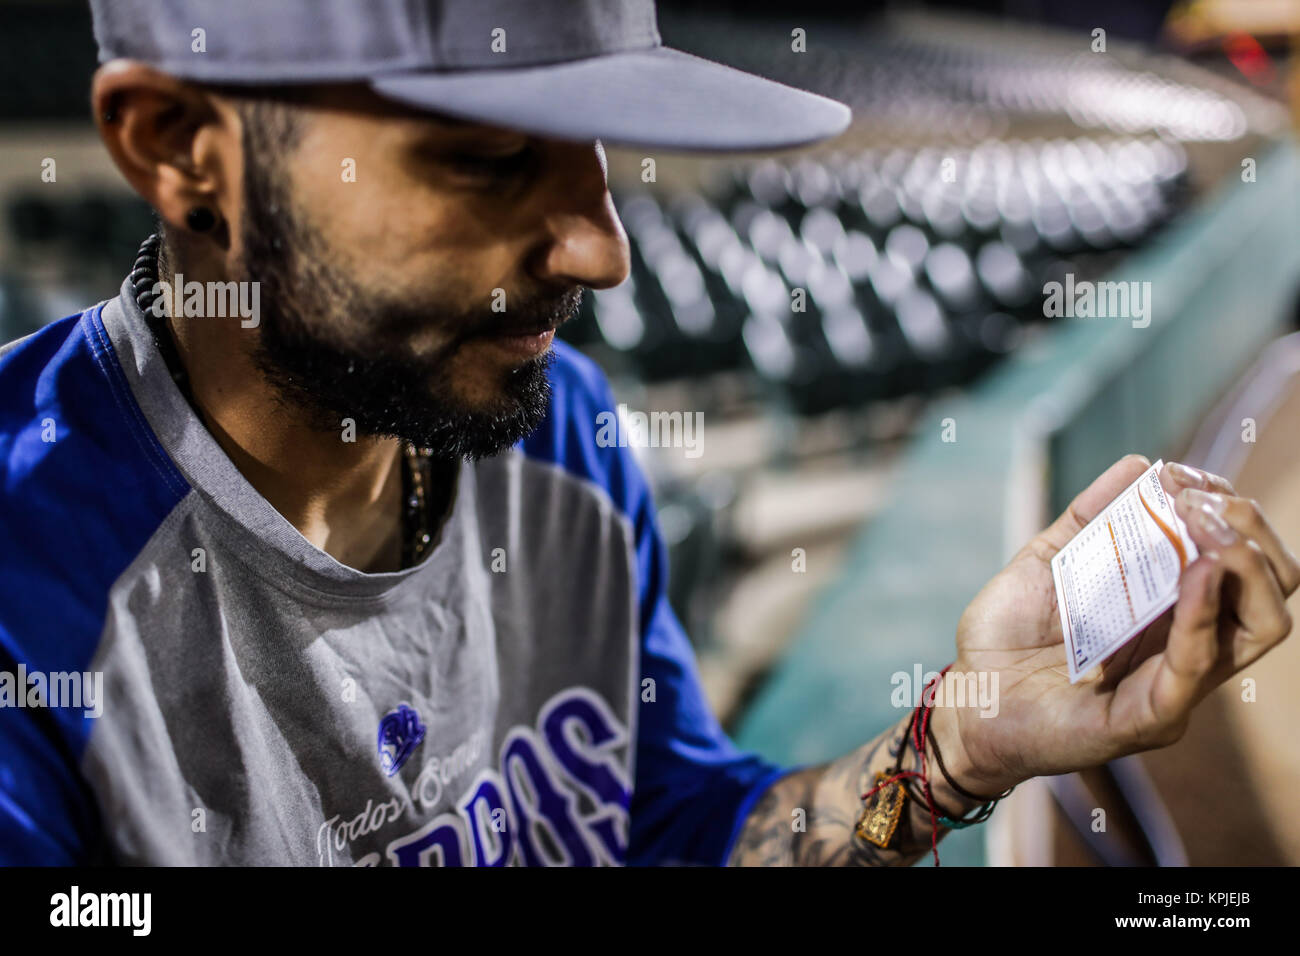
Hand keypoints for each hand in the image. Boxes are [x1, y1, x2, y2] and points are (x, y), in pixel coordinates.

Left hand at [936, 454, 1298, 797]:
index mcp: (1172, 611)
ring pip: (1259, 627)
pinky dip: (1199, 616)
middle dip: (1251, 531)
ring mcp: (1175, 685)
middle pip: (1271, 590)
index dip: (1232, 514)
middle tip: (1205, 500)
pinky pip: (1193, 668)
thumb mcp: (1049, 561)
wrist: (964, 699)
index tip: (1189, 479)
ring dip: (1243, 565)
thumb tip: (1141, 464)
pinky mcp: (1148, 718)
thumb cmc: (1006, 639)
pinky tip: (1193, 572)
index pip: (1245, 561)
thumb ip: (1091, 517)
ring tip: (1207, 524)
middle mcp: (1189, 648)